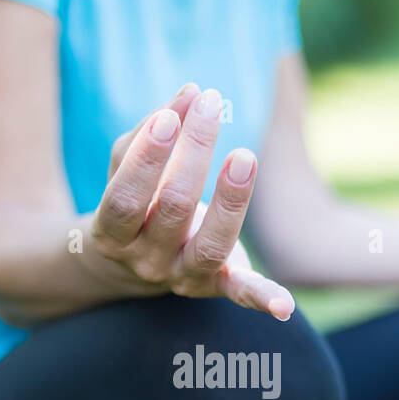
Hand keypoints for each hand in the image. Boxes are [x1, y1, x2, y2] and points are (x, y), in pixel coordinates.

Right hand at [85, 84, 295, 319]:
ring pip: (210, 246)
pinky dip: (264, 299)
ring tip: (244, 155)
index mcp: (113, 234)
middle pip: (173, 210)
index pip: (126, 198)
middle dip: (193, 155)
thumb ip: (150, 132)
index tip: (170, 117)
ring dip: (230, 201)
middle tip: (210, 107)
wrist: (131, 268)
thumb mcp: (126, 171)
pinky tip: (285, 306)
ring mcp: (184, 278)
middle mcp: (147, 262)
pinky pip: (242, 295)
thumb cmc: (134, 204)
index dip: (146, 159)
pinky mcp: (220, 286)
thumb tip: (190, 93)